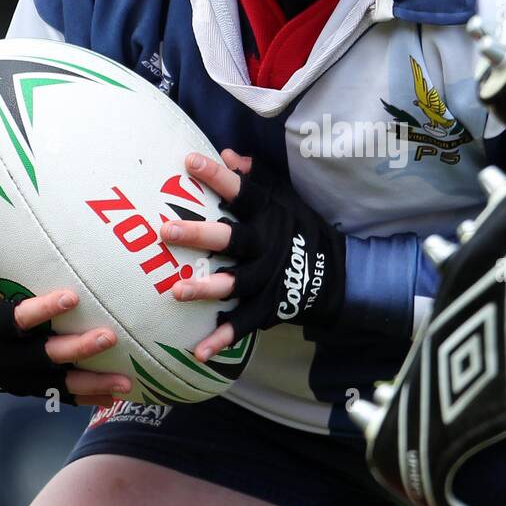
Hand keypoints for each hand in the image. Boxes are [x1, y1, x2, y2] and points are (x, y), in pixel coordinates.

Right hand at [0, 242, 131, 406]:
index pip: (17, 321)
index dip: (42, 310)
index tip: (72, 297)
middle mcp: (3, 359)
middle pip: (45, 356)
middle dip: (77, 349)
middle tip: (109, 337)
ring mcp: (16, 378)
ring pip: (57, 383)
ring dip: (92, 383)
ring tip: (126, 383)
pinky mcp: (25, 388)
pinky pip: (58, 395)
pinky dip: (85, 397)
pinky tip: (114, 396)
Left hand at [159, 150, 346, 358]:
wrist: (338, 274)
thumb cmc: (300, 229)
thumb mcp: (286, 199)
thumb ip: (257, 178)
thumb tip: (228, 155)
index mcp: (269, 215)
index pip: (242, 192)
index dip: (218, 177)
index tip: (189, 161)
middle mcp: (267, 246)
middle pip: (232, 239)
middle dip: (200, 235)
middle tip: (166, 230)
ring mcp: (268, 279)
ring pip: (234, 284)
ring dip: (205, 288)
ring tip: (176, 291)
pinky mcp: (269, 308)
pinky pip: (244, 324)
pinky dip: (223, 338)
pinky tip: (198, 351)